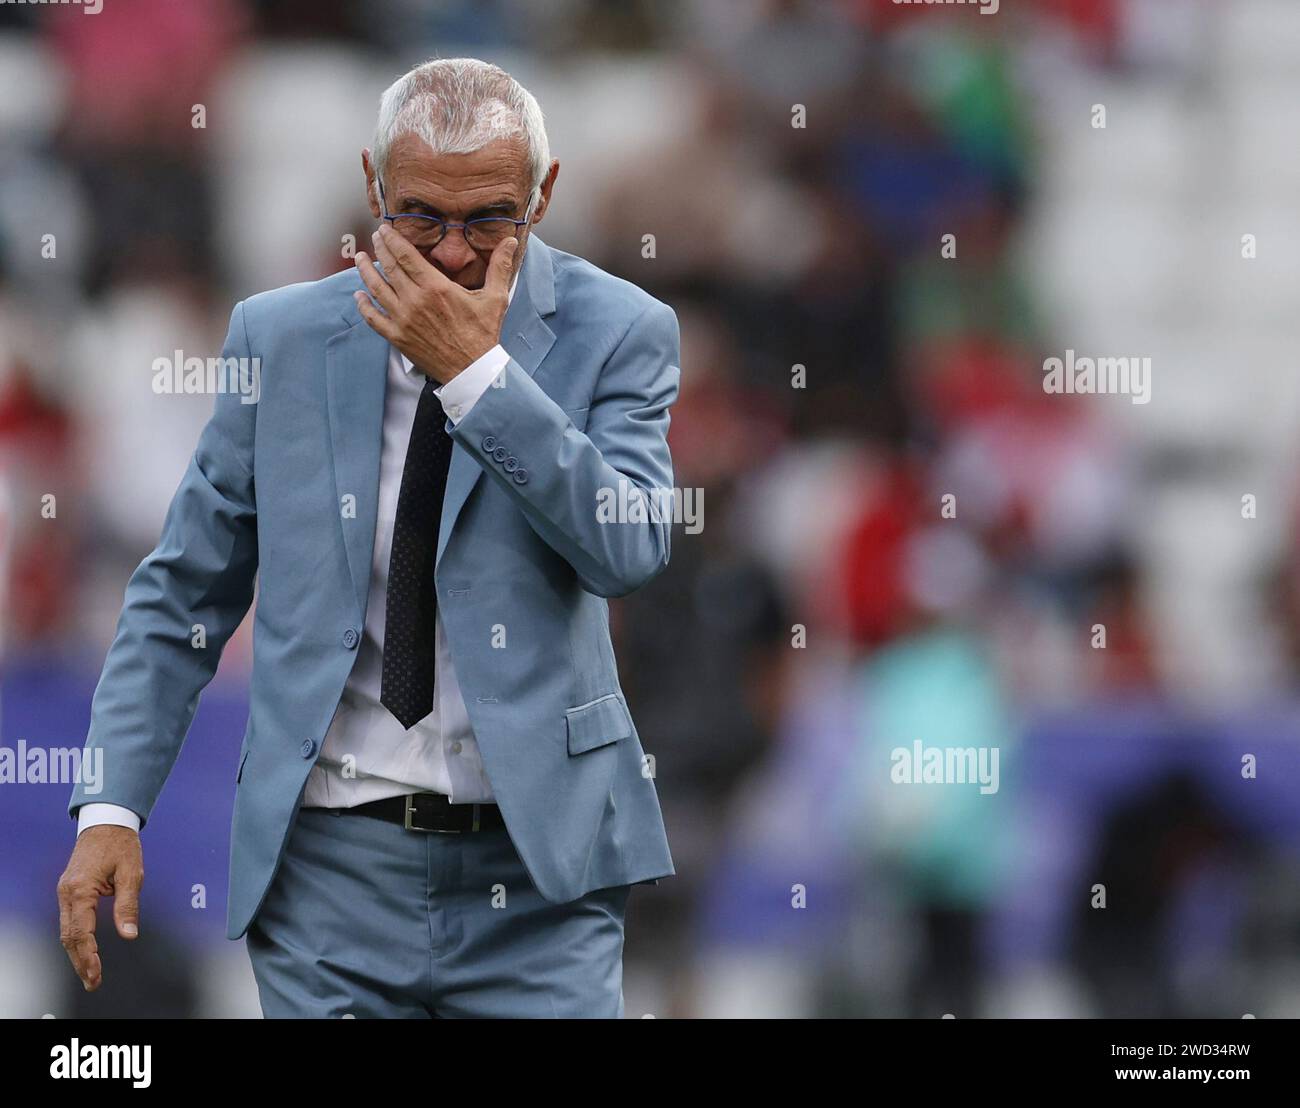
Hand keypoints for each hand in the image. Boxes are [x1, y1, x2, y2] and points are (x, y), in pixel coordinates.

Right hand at [57, 824, 143, 990]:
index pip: (81, 931)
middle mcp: (67, 893)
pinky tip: (85, 951)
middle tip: (93, 982)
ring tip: (90, 973)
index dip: (88, 954)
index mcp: (80, 889)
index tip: (96, 972)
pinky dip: (76, 939)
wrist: (106, 822)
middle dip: (80, 961)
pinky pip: (69, 920)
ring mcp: (65, 892)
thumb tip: (129, 934)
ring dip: (77, 953)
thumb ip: (128, 905)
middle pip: (68, 936)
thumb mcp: (131, 874)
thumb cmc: (121, 845)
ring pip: (66, 931)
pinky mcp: (69, 891)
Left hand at [353, 224, 517, 383]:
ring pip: (376, 288)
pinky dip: (363, 305)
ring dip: (365, 271)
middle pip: (388, 267)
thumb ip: (500, 267)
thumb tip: (511, 241)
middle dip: (379, 249)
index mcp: (436, 287)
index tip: (384, 230)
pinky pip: (373, 318)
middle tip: (374, 238)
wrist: (472, 370)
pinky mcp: (398, 337)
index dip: (392, 239)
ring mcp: (403, 319)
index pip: (406, 255)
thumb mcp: (495, 298)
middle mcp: (415, 300)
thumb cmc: (483, 334)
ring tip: (360, 259)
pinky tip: (359, 296)